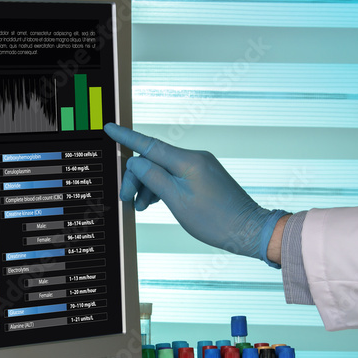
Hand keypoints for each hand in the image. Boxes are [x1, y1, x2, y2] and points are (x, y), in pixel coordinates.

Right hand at [105, 123, 286, 265]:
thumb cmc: (216, 220)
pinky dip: (163, 187)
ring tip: (141, 206)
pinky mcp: (204, 175)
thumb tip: (136, 162)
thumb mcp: (177, 202)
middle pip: (154, 159)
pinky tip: (155, 202)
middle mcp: (195, 158)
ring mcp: (201, 166)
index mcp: (188, 161)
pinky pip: (176, 175)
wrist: (247, 230)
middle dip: (137, 177)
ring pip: (164, 169)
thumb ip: (154, 179)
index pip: (150, 144)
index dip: (126, 137)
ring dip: (149, 185)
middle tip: (126, 199)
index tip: (110, 128)